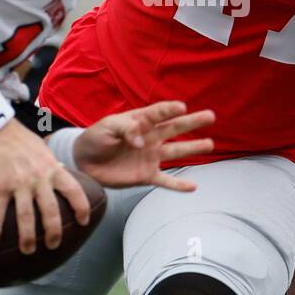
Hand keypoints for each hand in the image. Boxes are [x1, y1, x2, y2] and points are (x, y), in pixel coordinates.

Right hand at [0, 119, 87, 254]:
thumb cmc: (22, 142)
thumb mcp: (44, 151)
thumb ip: (54, 165)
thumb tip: (64, 170)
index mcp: (53, 169)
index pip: (74, 190)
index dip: (81, 208)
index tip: (84, 222)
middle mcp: (38, 178)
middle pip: (51, 210)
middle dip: (54, 232)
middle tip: (53, 246)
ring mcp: (18, 183)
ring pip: (26, 216)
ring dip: (27, 237)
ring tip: (28, 251)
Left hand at [73, 101, 214, 191]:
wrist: (84, 162)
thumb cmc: (96, 138)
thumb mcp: (107, 127)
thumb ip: (125, 130)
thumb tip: (142, 142)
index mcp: (140, 121)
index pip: (158, 113)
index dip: (169, 109)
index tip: (181, 107)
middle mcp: (150, 137)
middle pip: (174, 128)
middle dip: (192, 122)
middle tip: (210, 116)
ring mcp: (150, 156)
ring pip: (175, 152)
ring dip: (193, 148)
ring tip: (209, 144)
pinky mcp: (146, 175)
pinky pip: (165, 180)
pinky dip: (179, 185)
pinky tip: (193, 186)